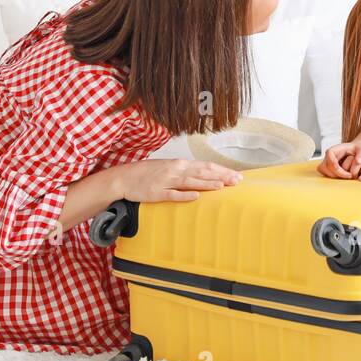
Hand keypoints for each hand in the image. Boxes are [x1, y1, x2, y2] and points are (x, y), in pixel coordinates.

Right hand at [117, 158, 240, 203]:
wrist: (124, 178)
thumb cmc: (146, 173)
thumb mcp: (168, 168)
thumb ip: (185, 171)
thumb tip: (203, 175)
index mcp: (179, 164)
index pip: (205, 166)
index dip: (222, 170)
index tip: (237, 175)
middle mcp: (175, 170)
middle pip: (202, 172)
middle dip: (221, 176)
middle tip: (237, 181)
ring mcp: (166, 181)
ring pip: (190, 182)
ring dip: (207, 184)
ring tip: (222, 186)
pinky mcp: (157, 193)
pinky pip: (173, 194)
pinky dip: (185, 195)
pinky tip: (196, 197)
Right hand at [318, 142, 360, 178]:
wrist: (354, 150)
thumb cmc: (357, 149)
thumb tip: (358, 161)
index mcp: (333, 150)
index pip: (331, 162)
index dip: (339, 170)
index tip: (350, 175)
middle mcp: (327, 156)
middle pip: (326, 168)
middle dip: (338, 175)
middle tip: (350, 177)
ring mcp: (325, 161)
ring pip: (325, 172)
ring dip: (335, 177)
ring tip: (347, 177)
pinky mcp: (326, 167)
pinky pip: (326, 174)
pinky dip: (334, 177)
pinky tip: (344, 177)